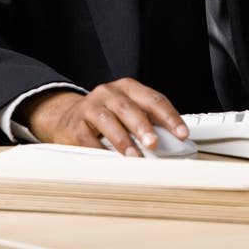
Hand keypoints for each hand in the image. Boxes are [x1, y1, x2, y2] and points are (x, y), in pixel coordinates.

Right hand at [13, 78, 188, 155]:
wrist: (67, 117)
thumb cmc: (107, 117)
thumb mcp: (129, 113)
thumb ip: (149, 123)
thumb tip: (174, 144)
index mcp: (128, 88)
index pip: (153, 99)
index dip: (169, 116)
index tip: (182, 134)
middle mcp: (109, 93)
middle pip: (129, 107)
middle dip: (144, 126)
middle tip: (155, 143)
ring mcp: (91, 106)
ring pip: (108, 120)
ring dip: (123, 140)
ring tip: (136, 157)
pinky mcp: (75, 124)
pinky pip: (88, 137)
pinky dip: (100, 150)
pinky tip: (110, 161)